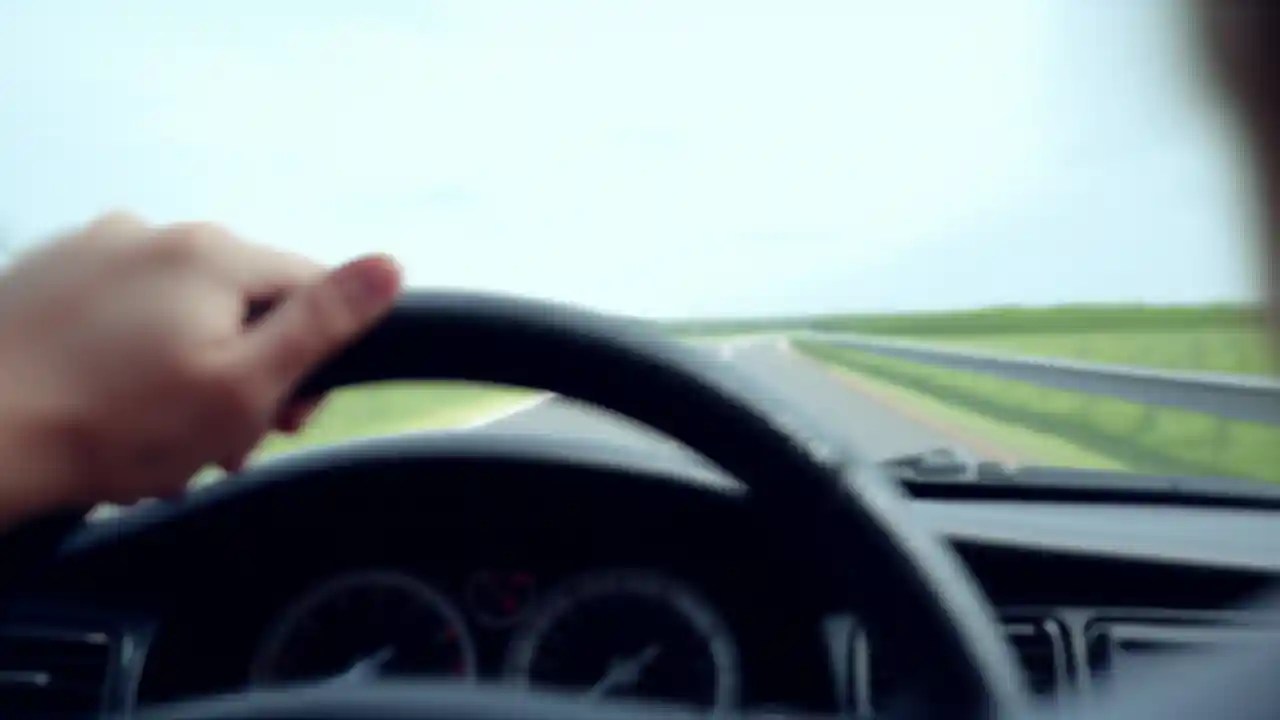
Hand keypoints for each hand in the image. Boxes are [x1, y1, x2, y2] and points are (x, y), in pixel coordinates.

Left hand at [0, 212, 401, 525]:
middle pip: (243, 299)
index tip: (288, 413)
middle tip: (220, 438)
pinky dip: (131, 349)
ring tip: (158, 432)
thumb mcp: (245, 387)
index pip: (310, 288)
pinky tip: (112, 400)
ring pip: (181, 305)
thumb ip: (324, 323)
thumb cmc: (113, 427)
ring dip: (189, 362)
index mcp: (214, 254)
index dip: (314, 357)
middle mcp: (155, 232)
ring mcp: (94, 248)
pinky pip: (122, 306)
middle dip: (246, 367)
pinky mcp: (48, 274)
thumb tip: (391, 264)